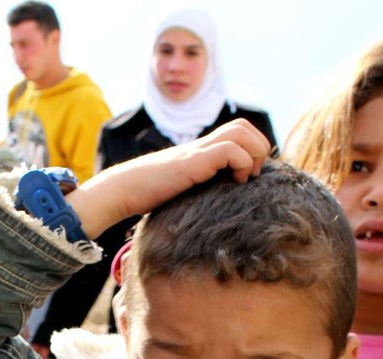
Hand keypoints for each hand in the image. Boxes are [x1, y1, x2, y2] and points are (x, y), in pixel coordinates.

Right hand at [69, 120, 270, 239]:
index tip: (251, 173)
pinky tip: (234, 181)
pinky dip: (241, 163)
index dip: (252, 146)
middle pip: (243, 125)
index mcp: (201, 151)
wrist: (123, 191)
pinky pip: (230, 150)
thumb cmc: (148, 196)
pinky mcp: (193, 162)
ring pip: (240, 133)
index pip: (238, 131)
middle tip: (254, 173)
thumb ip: (199, 188)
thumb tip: (217, 209)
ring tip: (246, 176)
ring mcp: (197, 151)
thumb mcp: (182, 190)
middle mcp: (201, 146)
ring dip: (253, 153)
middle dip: (259, 146)